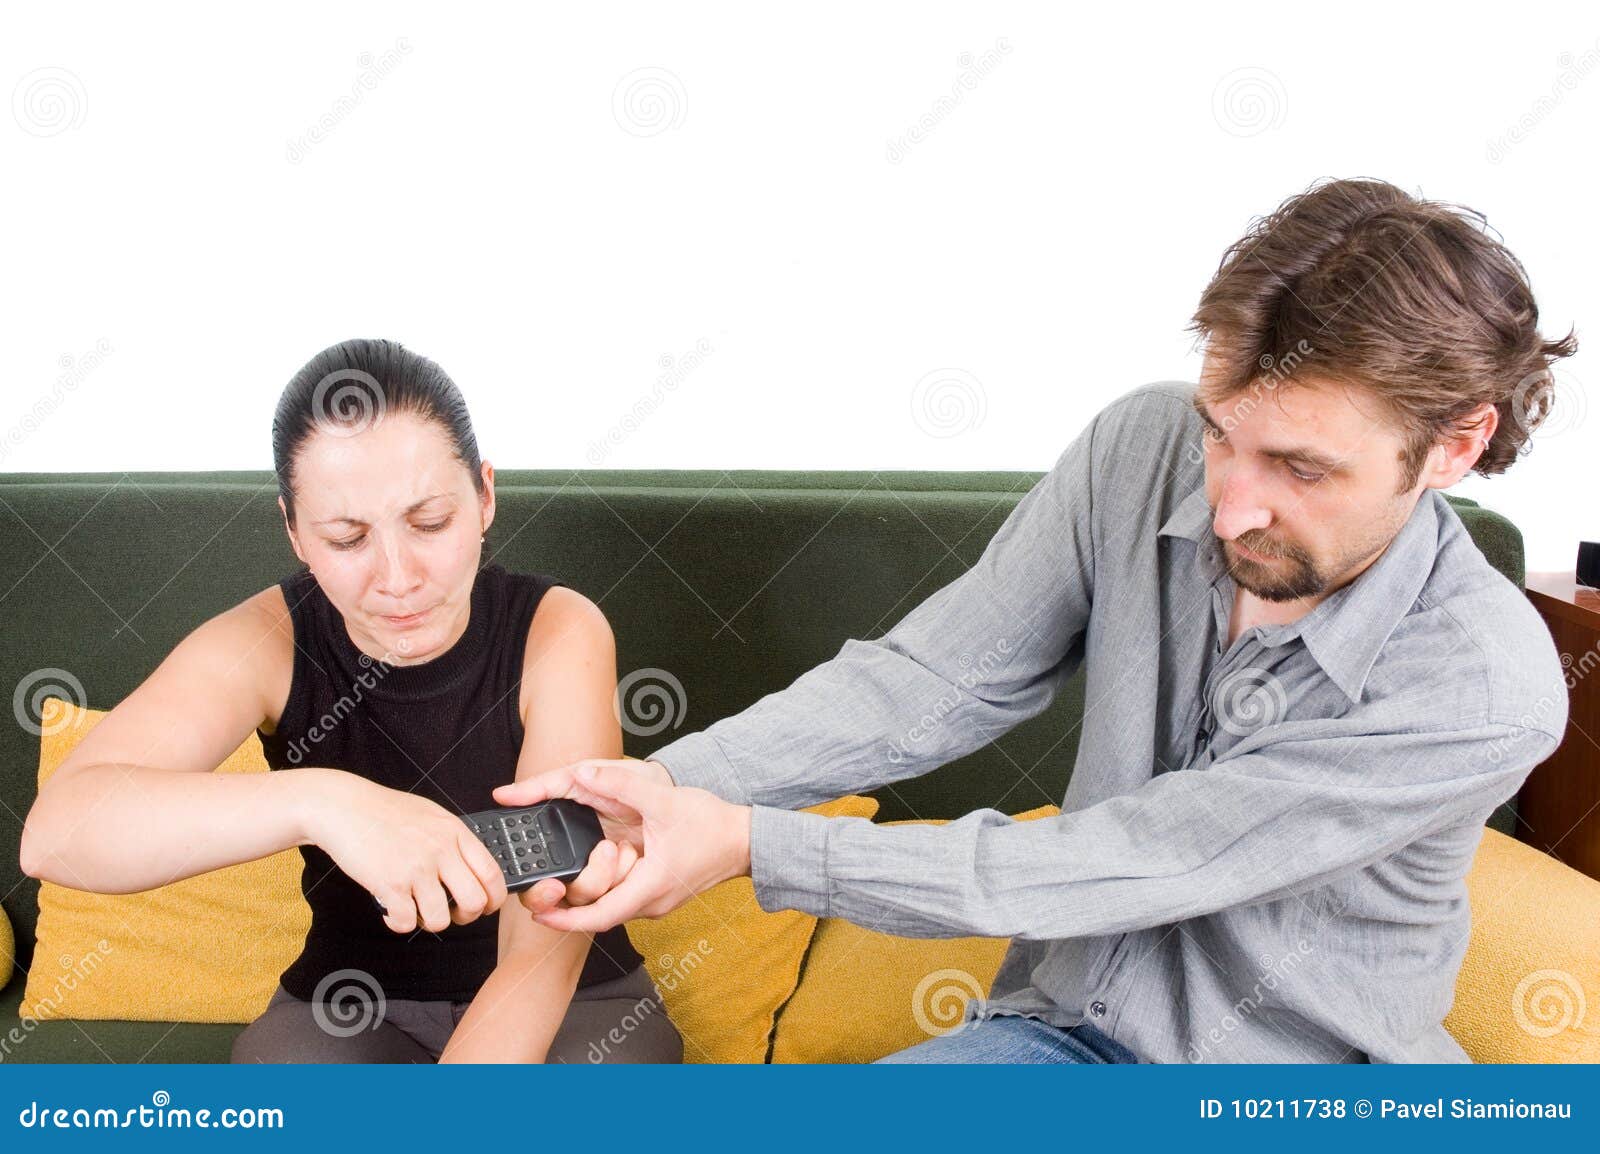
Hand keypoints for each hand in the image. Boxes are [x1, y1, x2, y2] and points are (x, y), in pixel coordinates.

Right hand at [303, 770, 508, 934]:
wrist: (343, 807)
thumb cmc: (384, 811)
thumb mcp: (432, 814)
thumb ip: (454, 839)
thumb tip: (472, 867)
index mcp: (454, 832)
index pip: (492, 873)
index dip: (495, 898)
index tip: (487, 906)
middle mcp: (440, 850)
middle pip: (474, 902)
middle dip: (466, 917)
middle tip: (452, 913)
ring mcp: (416, 868)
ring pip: (441, 919)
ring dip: (430, 922)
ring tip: (417, 910)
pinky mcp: (389, 884)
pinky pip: (406, 923)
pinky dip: (399, 923)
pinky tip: (393, 911)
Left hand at [522, 762, 751, 933]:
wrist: (744, 840)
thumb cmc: (711, 825)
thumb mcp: (665, 801)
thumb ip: (622, 785)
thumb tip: (585, 773)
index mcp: (649, 887)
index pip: (598, 916)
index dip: (565, 919)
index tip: (539, 914)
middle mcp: (649, 902)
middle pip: (599, 914)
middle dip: (568, 906)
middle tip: (541, 891)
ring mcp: (655, 901)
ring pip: (611, 906)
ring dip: (587, 894)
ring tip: (562, 877)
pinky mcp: (658, 893)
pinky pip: (624, 897)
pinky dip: (605, 886)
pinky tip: (596, 866)